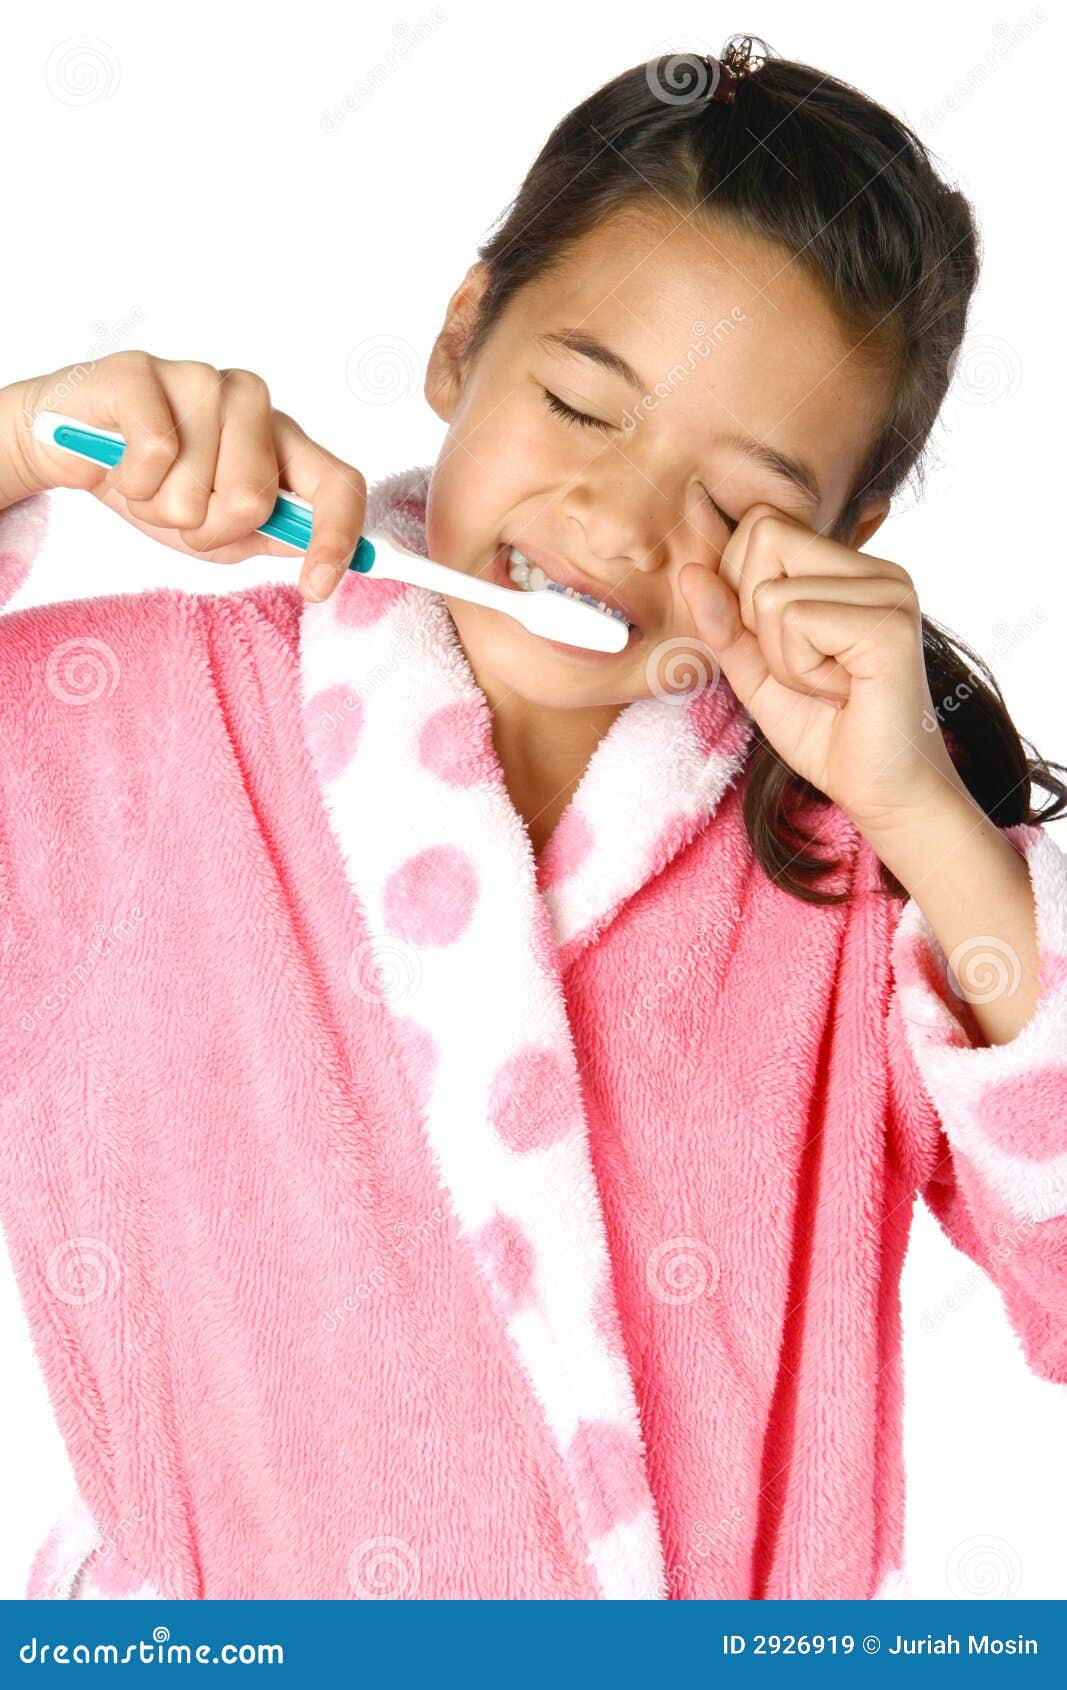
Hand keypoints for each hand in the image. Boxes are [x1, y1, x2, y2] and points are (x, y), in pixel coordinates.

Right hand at [5, 352, 365, 600]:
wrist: (65, 445)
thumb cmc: (155, 487)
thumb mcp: (219, 529)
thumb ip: (270, 534)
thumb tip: (314, 547)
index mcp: (283, 443)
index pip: (339, 484)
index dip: (336, 538)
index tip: (315, 588)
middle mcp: (253, 402)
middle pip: (254, 500)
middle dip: (205, 529)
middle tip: (177, 512)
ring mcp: (203, 379)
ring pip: (198, 487)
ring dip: (159, 508)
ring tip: (145, 483)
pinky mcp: (147, 371)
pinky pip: (155, 452)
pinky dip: (131, 481)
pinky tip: (120, 461)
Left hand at [678, 503, 968, 837]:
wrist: (882, 793)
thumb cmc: (825, 732)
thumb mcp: (756, 671)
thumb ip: (723, 620)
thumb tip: (687, 569)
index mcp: (852, 569)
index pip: (761, 526)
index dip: (743, 591)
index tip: (789, 650)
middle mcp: (878, 569)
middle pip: (763, 537)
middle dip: (757, 618)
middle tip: (807, 669)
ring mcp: (890, 591)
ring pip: (770, 592)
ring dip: (781, 657)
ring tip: (827, 685)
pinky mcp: (890, 623)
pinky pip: (796, 621)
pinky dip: (799, 671)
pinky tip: (841, 692)